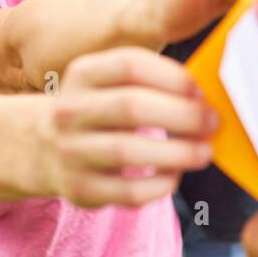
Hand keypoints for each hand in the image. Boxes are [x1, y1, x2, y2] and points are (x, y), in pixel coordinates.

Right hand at [41, 48, 216, 207]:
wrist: (45, 147)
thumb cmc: (101, 110)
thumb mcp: (110, 83)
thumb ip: (151, 82)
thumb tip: (207, 97)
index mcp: (83, 73)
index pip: (130, 65)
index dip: (172, 77)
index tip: (201, 91)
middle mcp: (70, 110)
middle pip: (130, 107)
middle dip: (182, 115)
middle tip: (212, 122)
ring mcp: (71, 151)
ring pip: (127, 151)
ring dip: (176, 152)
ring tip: (204, 152)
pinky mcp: (80, 189)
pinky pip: (127, 191)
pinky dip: (159, 184)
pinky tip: (175, 175)